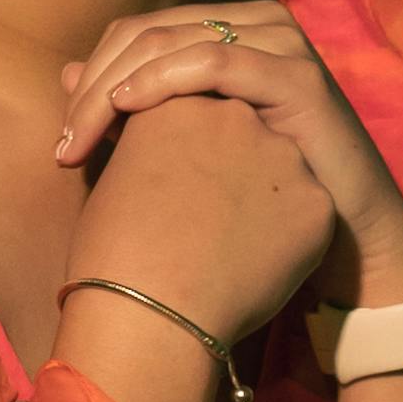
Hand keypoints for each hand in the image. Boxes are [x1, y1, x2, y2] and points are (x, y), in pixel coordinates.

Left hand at [54, 1, 402, 312]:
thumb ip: (131, 108)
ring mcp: (281, 45)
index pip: (136, 35)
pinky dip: (162, 82)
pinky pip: (215, 63)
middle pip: (145, 35)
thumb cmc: (256, 203)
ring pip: (170, 43)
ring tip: (78, 143)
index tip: (60, 139)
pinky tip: (125, 112)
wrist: (341, 241)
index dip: (90, 78)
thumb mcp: (185, 150)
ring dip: (111, 91)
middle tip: (62, 146)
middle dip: (92, 90)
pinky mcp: (299, 76)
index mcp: (227, 34)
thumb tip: (65, 74)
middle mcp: (255, 26)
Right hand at [59, 91, 335, 361]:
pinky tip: (254, 263)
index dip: (182, 159)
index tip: (166, 198)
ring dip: (257, 200)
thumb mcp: (109, 177)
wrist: (149, 314)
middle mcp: (234, 114)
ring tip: (222, 246)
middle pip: (236, 137)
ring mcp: (281, 156)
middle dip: (223, 171)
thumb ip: (123, 131)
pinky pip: (303, 214)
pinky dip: (284, 237)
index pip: (192, 118)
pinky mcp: (315, 202)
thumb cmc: (111, 253)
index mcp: (178, 104)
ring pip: (276, 172)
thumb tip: (88, 87)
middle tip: (196, 222)